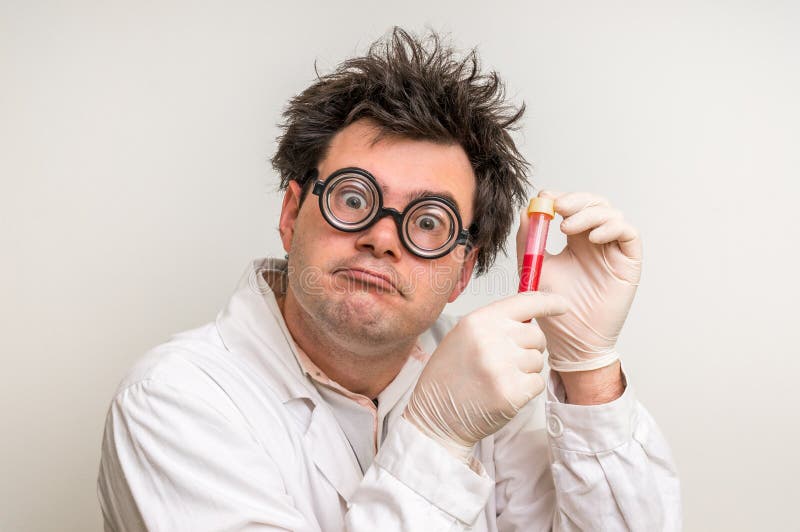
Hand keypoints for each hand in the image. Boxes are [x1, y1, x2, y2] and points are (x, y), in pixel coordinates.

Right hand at [403, 292, 567, 460]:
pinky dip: (526, 389)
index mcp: (478, 321)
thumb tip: (530, 318)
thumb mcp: (462, 337)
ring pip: (538, 361)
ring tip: (497, 379)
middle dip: (528, 348)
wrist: (435, 417)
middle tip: (504, 362)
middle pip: (536, 336)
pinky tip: (503, 393)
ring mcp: (503, 366)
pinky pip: (537, 383)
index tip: (563, 306)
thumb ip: (495, 324)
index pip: (525, 302)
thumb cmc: (448, 377)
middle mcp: (491, 339)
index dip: (549, 303)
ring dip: (525, 371)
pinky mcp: (512, 392)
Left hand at [516, 191, 641, 372]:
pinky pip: (629, 233)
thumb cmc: (555, 311)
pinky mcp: (629, 262)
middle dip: (576, 200)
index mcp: (576, 241)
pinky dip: (612, 227)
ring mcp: (614, 251)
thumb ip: (528, 242)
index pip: (573, 206)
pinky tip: (593, 238)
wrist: (573, 341)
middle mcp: (597, 242)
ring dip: (589, 213)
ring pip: (611, 213)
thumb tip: (525, 211)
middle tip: (557, 207)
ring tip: (567, 227)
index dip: (561, 198)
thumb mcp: (535, 269)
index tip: (544, 199)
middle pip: (594, 204)